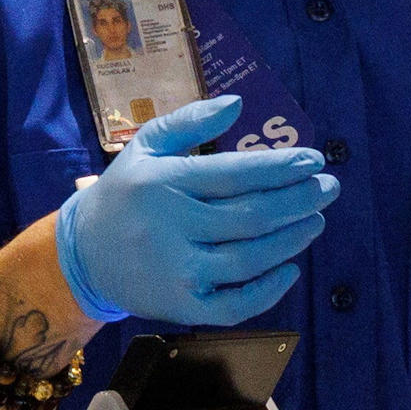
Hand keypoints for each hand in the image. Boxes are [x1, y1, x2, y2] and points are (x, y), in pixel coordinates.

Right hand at [56, 93, 335, 326]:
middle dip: (298, 201)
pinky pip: (235, 305)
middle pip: (251, 215)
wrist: (81, 253)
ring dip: (292, 240)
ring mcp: (177, 271)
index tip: (314, 160)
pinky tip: (291, 269)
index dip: (280, 168)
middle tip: (328, 188)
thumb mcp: (146, 146)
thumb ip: (190, 122)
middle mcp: (171, 227)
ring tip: (315, 220)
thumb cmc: (125, 193)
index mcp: (164, 182)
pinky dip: (268, 290)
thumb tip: (237, 102)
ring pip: (250, 258)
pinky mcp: (182, 307)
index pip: (234, 174)